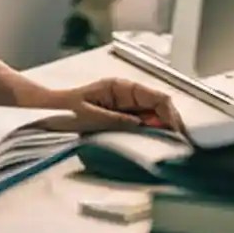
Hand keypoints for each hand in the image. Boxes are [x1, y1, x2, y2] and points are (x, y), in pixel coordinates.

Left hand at [36, 79, 183, 133]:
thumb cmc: (68, 107)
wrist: (54, 107)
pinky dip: (153, 131)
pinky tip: (157, 142)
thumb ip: (115, 118)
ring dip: (164, 128)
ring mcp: (127, 104)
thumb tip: (140, 123)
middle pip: (159, 106)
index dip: (169, 112)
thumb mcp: (90, 114)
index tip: (175, 130)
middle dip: (171, 122)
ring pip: (155, 115)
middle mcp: (128, 93)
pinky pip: (144, 121)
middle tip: (180, 142)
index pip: (155, 96)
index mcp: (121, 87)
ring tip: (173, 145)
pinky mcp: (123, 114)